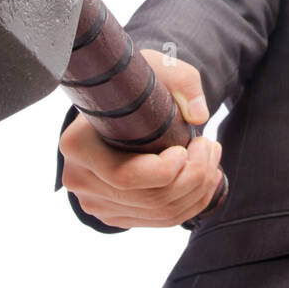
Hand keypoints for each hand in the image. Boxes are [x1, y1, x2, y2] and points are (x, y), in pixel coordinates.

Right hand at [59, 49, 222, 228]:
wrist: (114, 104)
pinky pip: (159, 220)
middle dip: (194, 176)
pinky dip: (190, 203)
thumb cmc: (134, 84)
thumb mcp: (156, 67)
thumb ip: (183, 82)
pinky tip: (205, 178)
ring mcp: (95, 201)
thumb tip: (199, 114)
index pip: (125, 176)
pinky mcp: (114, 213)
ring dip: (198, 190)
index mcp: (77, 144)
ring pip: (159, 213)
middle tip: (210, 146)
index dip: (166, 170)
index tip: (186, 147)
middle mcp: (79, 179)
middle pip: (149, 199)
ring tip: (212, 160)